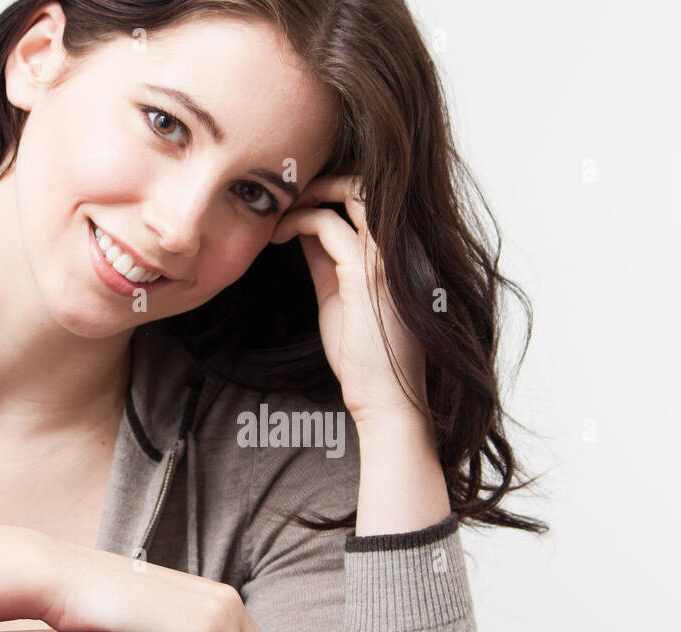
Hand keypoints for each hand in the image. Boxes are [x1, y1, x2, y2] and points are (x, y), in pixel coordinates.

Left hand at [270, 174, 429, 426]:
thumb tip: (305, 230)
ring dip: (311, 193)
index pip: (368, 198)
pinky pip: (331, 226)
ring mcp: (388, 259)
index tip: (295, 205)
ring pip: (354, 191)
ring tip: (280, 212)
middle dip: (322, 180)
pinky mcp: (368, 274)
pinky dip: (301, 221)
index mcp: (397, 254)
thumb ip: (327, 262)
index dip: (330, 190)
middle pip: (366, 182)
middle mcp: (400, 249)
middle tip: (286, 199)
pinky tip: (280, 235)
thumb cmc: (363, 358)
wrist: (387, 400)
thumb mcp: (338, 297)